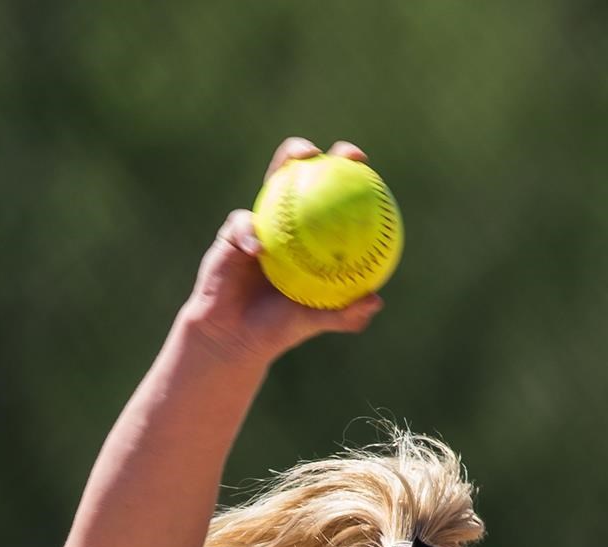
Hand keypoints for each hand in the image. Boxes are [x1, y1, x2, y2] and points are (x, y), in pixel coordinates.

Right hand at [183, 138, 385, 366]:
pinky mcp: (231, 233)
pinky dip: (250, 235)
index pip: (328, 198)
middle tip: (320, 150)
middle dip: (305, 152)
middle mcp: (283, 222)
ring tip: (294, 164)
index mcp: (308, 236)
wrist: (235, 335)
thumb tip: (376, 301)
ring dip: (281, 167)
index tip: (362, 161)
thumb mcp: (313, 321)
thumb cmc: (277, 328)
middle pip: (295, 174)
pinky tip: (257, 248)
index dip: (345, 175)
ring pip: (268, 185)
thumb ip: (344, 313)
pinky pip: (241, 227)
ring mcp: (257, 223)